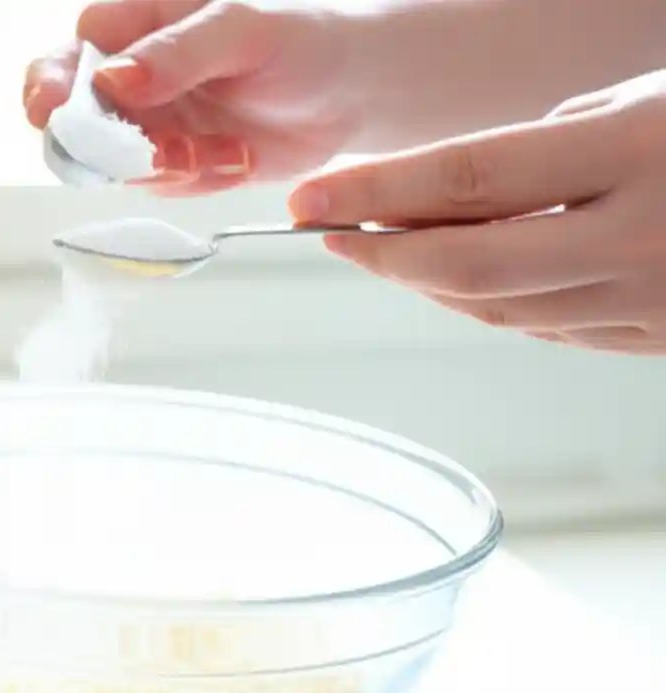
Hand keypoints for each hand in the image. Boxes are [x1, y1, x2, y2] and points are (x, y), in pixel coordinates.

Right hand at [23, 0, 359, 194]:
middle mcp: (131, 78)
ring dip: (168, 165)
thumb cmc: (303, 35)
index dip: (51, 86)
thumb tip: (110, 82)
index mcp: (135, 24)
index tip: (51, 111)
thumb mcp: (243, 28)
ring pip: (118, 163)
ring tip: (227, 149)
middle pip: (76, 120)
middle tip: (162, 152)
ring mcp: (151, 124)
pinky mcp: (176, 163)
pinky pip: (161, 186)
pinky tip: (241, 157)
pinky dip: (199, 179)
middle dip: (110, 146)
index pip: (67, 57)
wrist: (355, 88)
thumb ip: (176, 52)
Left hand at [289, 70, 665, 354]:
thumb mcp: (644, 102)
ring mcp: (650, 300)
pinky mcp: (659, 339)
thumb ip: (546, 147)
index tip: (311, 199)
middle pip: (467, 263)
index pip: (469, 180)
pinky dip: (490, 304)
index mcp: (633, 154)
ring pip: (500, 309)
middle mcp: (640, 238)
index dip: (376, 194)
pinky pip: (549, 331)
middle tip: (332, 235)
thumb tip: (449, 193)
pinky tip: (458, 279)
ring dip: (427, 282)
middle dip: (382, 254)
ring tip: (388, 251)